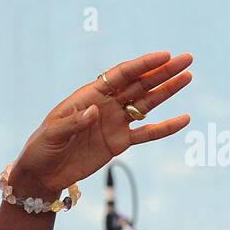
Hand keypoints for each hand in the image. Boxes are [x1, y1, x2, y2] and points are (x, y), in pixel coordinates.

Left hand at [13, 51, 192, 194]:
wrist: (42, 174)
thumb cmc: (42, 148)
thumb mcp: (52, 134)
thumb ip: (74, 122)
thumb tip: (96, 111)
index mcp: (89, 95)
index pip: (120, 75)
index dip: (143, 65)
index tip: (164, 56)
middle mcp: (106, 105)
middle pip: (139, 84)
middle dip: (163, 72)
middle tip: (186, 59)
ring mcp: (115, 123)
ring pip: (146, 104)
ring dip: (167, 91)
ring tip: (187, 76)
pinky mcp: (119, 143)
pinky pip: (147, 134)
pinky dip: (166, 128)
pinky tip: (185, 119)